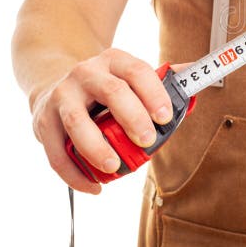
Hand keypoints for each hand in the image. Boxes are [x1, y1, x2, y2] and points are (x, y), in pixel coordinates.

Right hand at [31, 49, 174, 193]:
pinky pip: (57, 152)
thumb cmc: (106, 87)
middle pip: (112, 93)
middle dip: (132, 118)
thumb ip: (164, 79)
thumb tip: (201, 75)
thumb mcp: (130, 75)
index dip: (154, 94)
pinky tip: (94, 186)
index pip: (137, 72)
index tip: (165, 117)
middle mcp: (86, 73)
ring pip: (78, 122)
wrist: (54, 82)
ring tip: (114, 166)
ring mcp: (62, 95)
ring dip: (97, 147)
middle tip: (147, 141)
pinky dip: (75, 173)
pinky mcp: (43, 121)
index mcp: (114, 60)